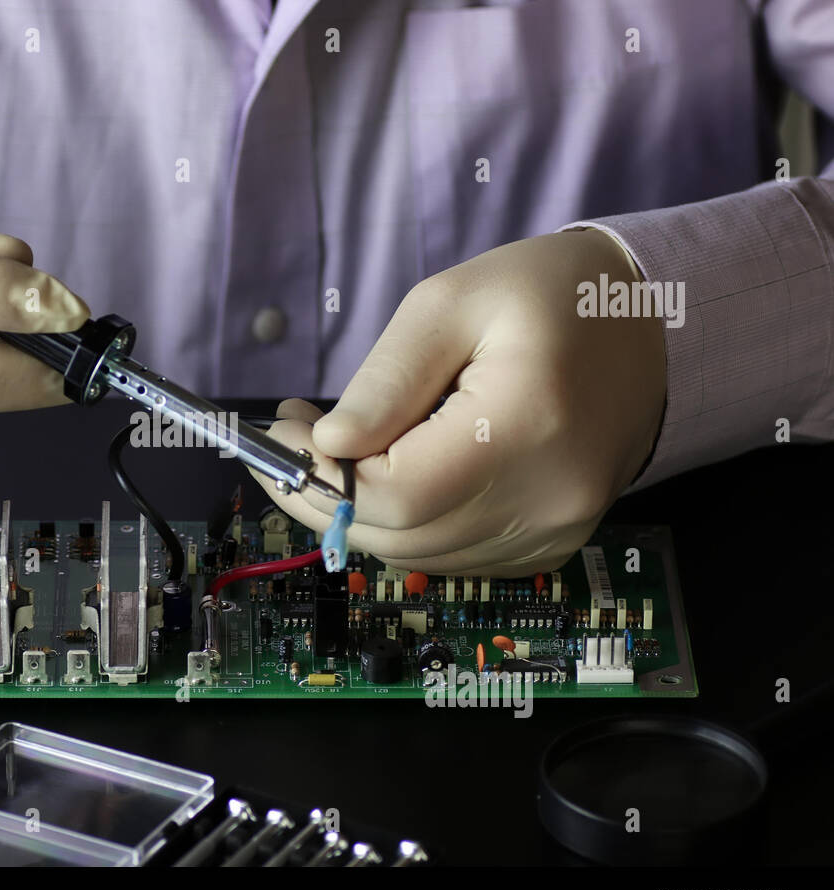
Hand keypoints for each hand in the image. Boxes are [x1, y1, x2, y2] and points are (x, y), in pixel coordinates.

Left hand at [251, 229, 665, 575]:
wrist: (647, 321)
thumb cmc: (545, 295)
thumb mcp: (450, 304)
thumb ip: (386, 381)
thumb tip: (329, 447)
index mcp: (526, 428)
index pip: (396, 495)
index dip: (320, 476)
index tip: (282, 433)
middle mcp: (548, 499)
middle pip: (400, 535)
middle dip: (323, 494)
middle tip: (291, 439)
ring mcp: (554, 531)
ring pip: (417, 553)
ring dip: (359, 511)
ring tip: (335, 446)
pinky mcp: (550, 542)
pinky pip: (451, 553)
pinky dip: (406, 524)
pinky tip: (392, 471)